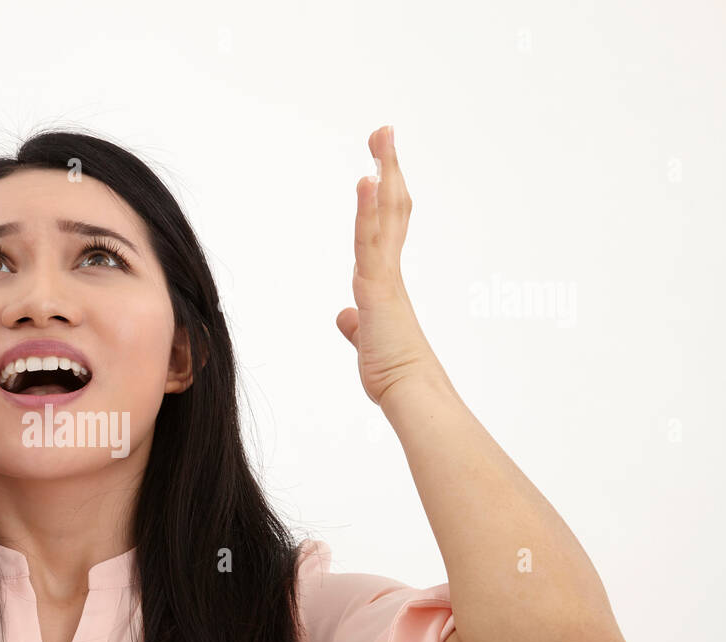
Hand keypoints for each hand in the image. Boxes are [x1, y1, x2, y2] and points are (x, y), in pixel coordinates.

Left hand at [336, 126, 447, 405]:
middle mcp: (388, 272)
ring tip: (380, 136)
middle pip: (391, 208)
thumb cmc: (393, 373)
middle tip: (384, 131)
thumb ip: (357, 324)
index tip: (378, 166)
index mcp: (384, 281)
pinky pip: (371, 241)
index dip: (381, 195)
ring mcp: (385, 277)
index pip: (384, 227)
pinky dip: (369, 210)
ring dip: (382, 173)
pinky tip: (366, 180)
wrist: (411, 393)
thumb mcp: (366, 340)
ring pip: (384, 215)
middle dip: (388, 167)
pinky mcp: (378, 288)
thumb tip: (346, 317)